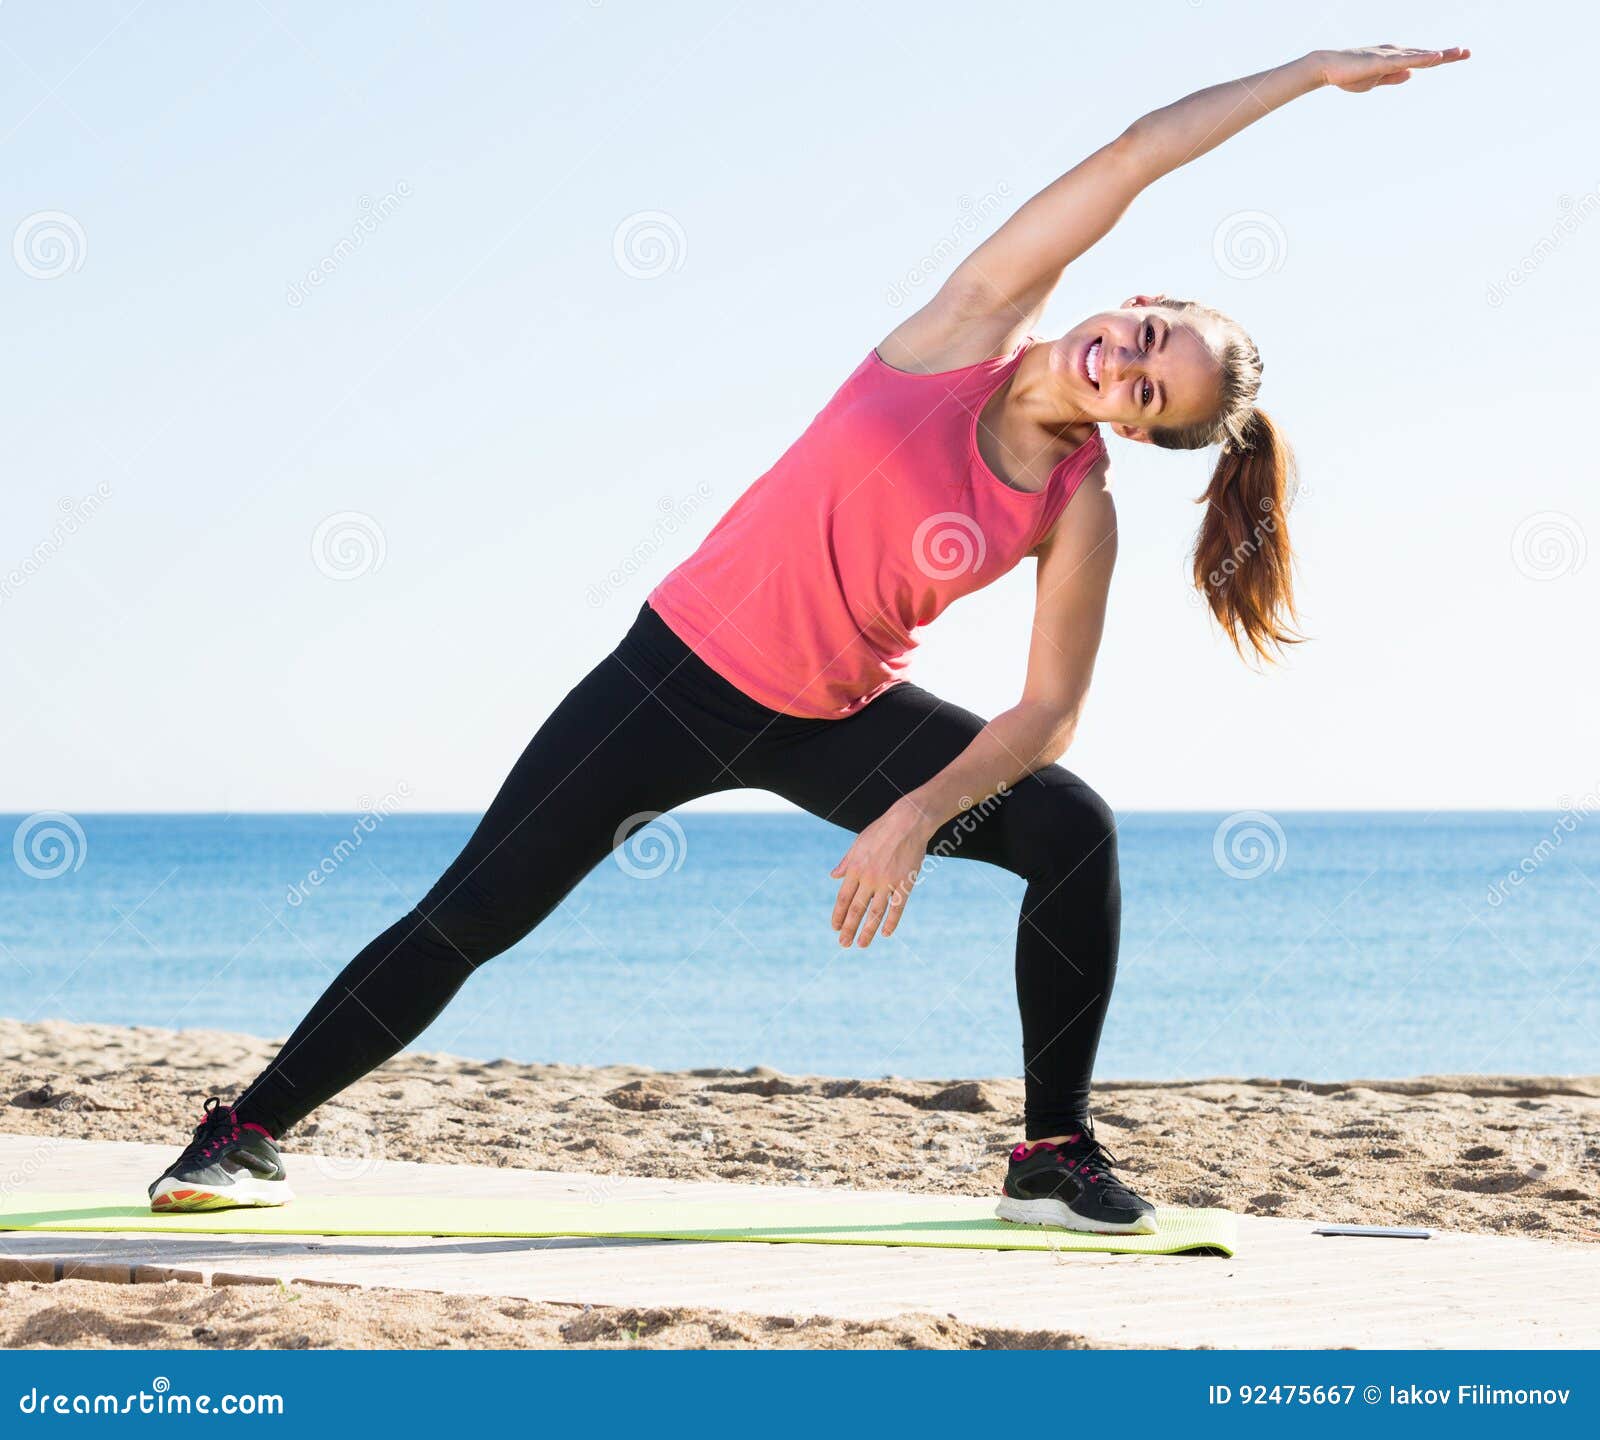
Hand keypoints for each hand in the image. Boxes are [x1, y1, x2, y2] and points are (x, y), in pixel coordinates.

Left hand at [829, 800, 935, 947]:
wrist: (908, 821)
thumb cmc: (881, 830)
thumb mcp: (858, 843)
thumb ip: (846, 863)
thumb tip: (833, 876)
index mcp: (855, 868)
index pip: (843, 898)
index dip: (838, 915)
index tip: (835, 928)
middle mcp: (869, 878)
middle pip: (856, 909)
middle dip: (849, 928)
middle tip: (843, 944)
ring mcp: (888, 882)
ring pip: (875, 913)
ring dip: (867, 931)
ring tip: (861, 945)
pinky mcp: (905, 883)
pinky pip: (897, 908)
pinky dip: (891, 922)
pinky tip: (886, 933)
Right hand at [1313, 44, 1469, 92]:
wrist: (1327, 68)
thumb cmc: (1348, 74)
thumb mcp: (1375, 79)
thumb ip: (1394, 77)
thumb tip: (1413, 74)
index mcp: (1395, 58)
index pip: (1422, 58)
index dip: (1440, 57)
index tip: (1460, 55)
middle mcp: (1396, 53)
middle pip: (1425, 54)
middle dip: (1447, 54)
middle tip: (1467, 52)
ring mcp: (1389, 55)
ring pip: (1419, 55)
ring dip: (1438, 55)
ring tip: (1458, 52)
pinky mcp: (1381, 61)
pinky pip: (1405, 60)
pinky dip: (1421, 58)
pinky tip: (1434, 57)